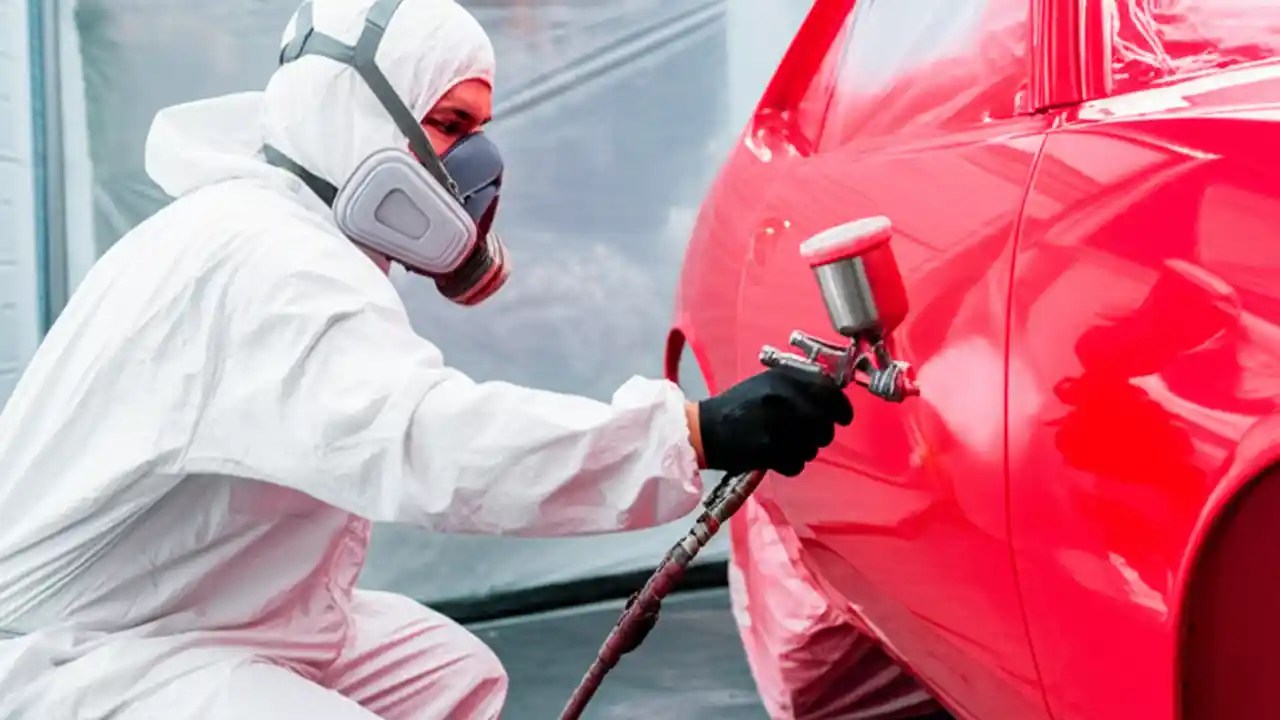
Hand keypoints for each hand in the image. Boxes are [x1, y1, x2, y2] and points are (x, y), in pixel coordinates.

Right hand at [693, 367, 853, 476]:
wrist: (703, 429)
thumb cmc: (737, 406)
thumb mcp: (766, 384)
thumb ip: (797, 386)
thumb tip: (832, 395)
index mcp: (784, 379)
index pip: (829, 392)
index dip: (841, 407)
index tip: (843, 417)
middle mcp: (783, 399)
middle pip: (824, 424)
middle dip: (821, 434)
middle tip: (808, 436)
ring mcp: (776, 425)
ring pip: (812, 447)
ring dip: (804, 450)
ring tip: (784, 444)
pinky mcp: (768, 450)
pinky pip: (796, 464)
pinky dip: (789, 465)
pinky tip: (775, 457)